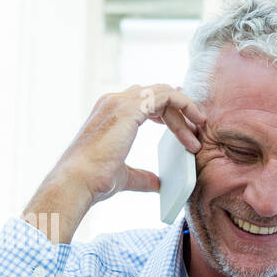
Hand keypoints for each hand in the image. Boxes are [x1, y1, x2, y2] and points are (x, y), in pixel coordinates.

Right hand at [21, 83, 206, 241]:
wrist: (79, 181)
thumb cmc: (95, 180)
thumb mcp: (125, 176)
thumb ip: (143, 176)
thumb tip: (159, 183)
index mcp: (111, 112)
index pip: (145, 99)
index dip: (169, 111)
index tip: (187, 127)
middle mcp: (114, 101)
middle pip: (157, 94)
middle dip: (180, 112)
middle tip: (196, 133)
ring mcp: (121, 102)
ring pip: (164, 93)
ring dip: (185, 112)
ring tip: (197, 134)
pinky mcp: (130, 108)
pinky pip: (166, 95)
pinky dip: (184, 105)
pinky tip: (194, 123)